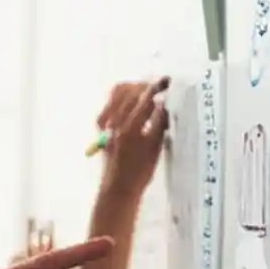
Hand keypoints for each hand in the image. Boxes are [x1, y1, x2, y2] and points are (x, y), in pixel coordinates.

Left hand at [97, 77, 169, 197]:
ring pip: (118, 94)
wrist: (119, 188)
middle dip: (145, 85)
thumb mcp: (155, 147)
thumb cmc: (140, 172)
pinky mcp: (101, 126)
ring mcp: (105, 123)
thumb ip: (160, 123)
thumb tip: (165, 102)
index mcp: (130, 128)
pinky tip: (132, 101)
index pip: (145, 99)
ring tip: (147, 91)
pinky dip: (122, 97)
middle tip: (159, 87)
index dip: (157, 87)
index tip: (168, 80)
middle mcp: (115, 122)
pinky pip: (110, 102)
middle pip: (130, 91)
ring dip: (133, 88)